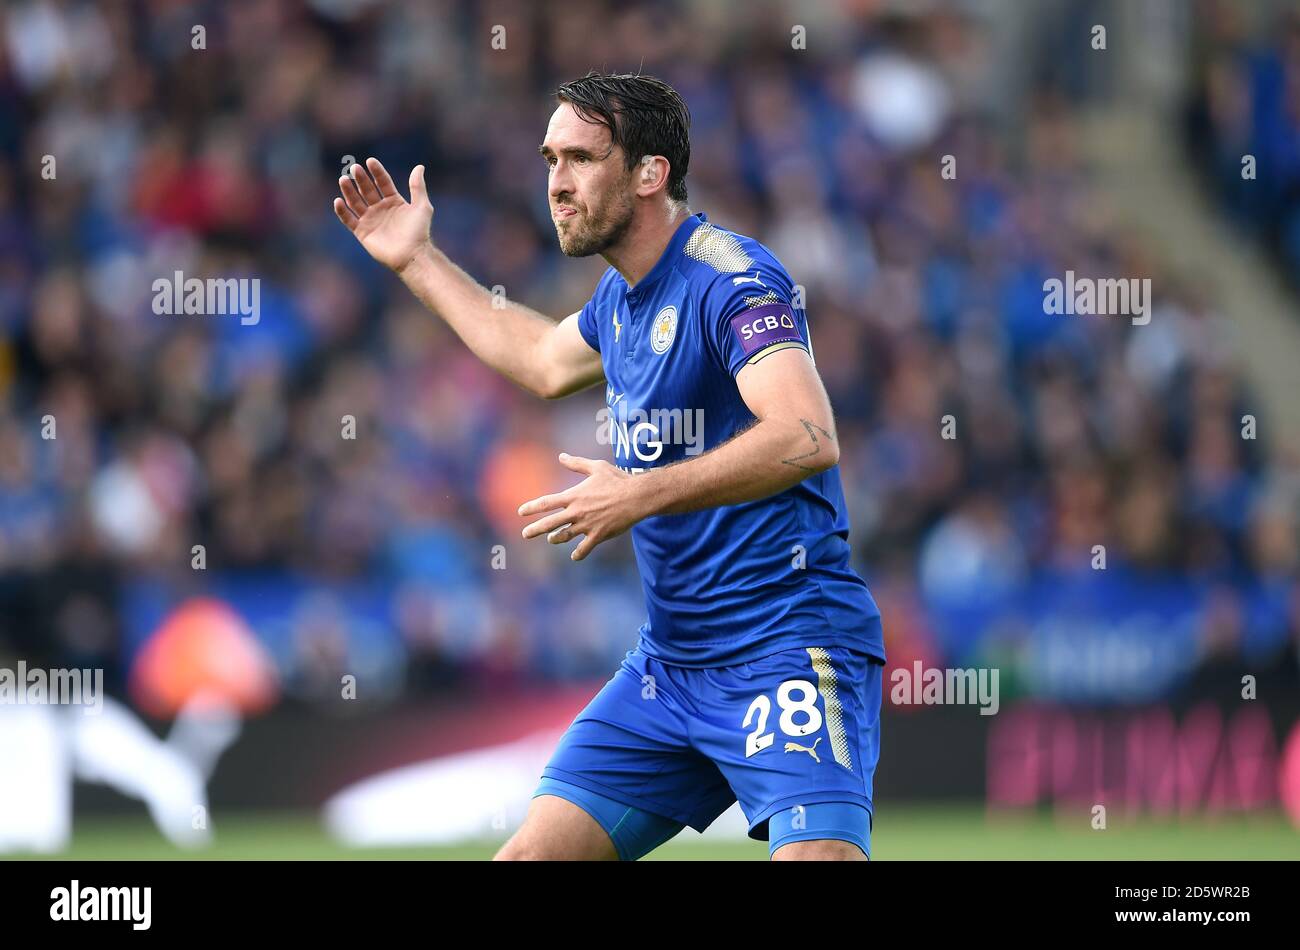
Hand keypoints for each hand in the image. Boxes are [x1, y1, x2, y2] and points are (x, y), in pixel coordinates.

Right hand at [333, 158, 433, 273]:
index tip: (370, 161)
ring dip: (349, 191)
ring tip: (343, 179)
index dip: (377, 172)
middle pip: (367, 190)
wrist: (412, 255)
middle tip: (354, 168)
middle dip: (361, 179)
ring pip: (355, 202)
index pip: (383, 182)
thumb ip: (418, 187)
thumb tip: (419, 167)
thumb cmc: (419, 232)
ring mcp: (370, 220)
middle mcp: (381, 209)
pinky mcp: (362, 233)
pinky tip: (338, 201)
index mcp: (394, 201)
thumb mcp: (422, 206)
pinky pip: (349, 220)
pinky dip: (342, 211)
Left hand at [519, 454, 645, 560]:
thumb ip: (577, 463)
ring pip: (564, 536)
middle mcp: (577, 512)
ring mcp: (587, 525)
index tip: (521, 512)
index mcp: (574, 496)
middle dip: (535, 529)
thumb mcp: (596, 467)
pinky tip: (575, 556)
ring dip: (556, 539)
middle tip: (525, 534)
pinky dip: (578, 553)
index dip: (532, 507)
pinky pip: (584, 548)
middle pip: (550, 523)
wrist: (636, 497)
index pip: (547, 503)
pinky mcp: (598, 535)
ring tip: (551, 539)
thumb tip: (561, 456)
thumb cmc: (618, 480)